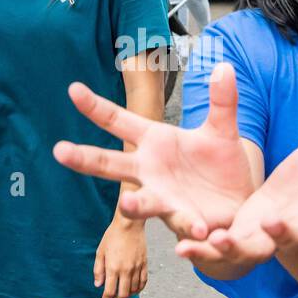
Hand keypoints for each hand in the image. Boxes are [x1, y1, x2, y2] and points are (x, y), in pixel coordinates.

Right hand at [53, 62, 257, 240]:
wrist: (238, 201)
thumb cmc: (219, 164)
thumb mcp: (223, 129)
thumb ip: (222, 101)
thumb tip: (225, 66)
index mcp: (154, 142)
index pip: (118, 121)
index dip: (96, 107)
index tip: (73, 89)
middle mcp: (150, 172)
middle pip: (111, 164)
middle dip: (85, 159)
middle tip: (59, 151)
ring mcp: (164, 198)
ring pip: (141, 203)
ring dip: (133, 204)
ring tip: (128, 203)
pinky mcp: (187, 221)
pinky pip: (185, 224)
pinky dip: (190, 228)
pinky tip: (199, 231)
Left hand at [94, 217, 146, 297]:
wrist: (130, 223)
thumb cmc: (112, 236)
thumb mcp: (100, 251)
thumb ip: (98, 270)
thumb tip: (98, 285)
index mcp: (113, 268)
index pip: (109, 292)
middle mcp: (126, 270)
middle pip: (122, 295)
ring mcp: (137, 267)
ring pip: (133, 290)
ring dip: (127, 297)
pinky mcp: (144, 263)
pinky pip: (143, 282)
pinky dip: (139, 289)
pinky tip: (134, 291)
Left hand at [175, 88, 297, 271]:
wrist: (283, 218)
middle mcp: (293, 227)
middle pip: (295, 235)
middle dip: (286, 232)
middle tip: (277, 224)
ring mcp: (265, 241)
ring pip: (255, 250)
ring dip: (238, 246)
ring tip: (221, 239)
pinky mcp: (238, 246)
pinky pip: (221, 254)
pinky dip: (203, 252)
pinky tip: (184, 248)